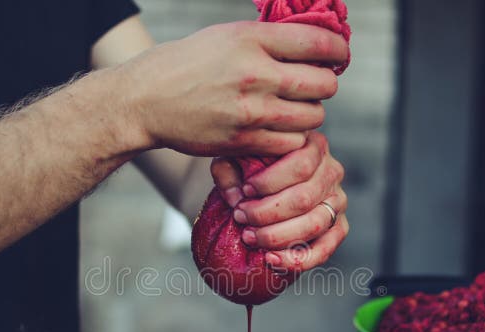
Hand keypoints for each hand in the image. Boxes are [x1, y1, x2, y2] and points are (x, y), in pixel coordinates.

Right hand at [117, 21, 347, 156]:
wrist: (145, 100)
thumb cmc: (186, 65)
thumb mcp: (225, 36)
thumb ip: (267, 40)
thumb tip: (310, 43)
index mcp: (251, 40)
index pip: (318, 43)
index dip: (338, 51)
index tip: (339, 56)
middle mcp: (255, 73)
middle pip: (323, 84)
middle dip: (326, 85)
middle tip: (316, 85)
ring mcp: (250, 111)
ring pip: (312, 117)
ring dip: (309, 114)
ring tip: (294, 109)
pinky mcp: (243, 140)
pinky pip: (290, 142)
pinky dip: (290, 137)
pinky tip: (278, 129)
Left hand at [211, 131, 347, 270]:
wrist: (270, 183)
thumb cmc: (253, 165)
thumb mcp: (236, 157)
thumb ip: (229, 171)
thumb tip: (237, 199)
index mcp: (314, 146)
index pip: (301, 166)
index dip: (271, 182)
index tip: (246, 190)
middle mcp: (332, 172)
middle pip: (305, 198)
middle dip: (267, 213)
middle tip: (241, 218)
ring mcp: (338, 201)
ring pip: (314, 224)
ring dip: (279, 236)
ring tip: (250, 238)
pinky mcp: (338, 227)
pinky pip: (325, 249)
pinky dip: (298, 259)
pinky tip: (271, 260)